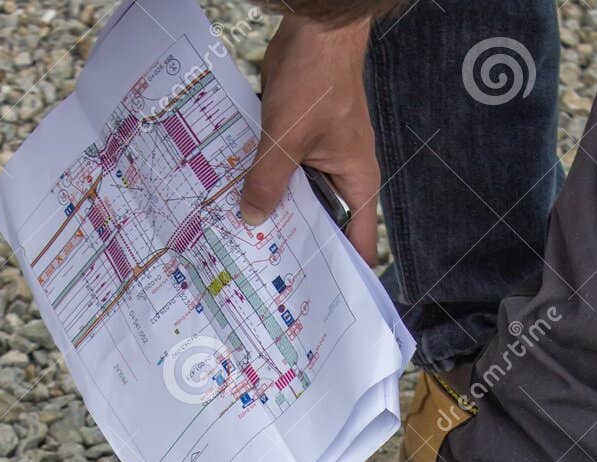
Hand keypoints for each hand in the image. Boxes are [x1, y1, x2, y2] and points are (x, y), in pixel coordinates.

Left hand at [239, 16, 379, 262]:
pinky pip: (282, 173)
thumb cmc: (318, 77)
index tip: (321, 299)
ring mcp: (320, 159)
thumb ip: (268, 180)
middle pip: (321, 223)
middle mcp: (342, 175)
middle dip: (296, 245)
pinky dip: (264, 184)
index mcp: (356, 182)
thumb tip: (251, 218)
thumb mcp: (286, 136)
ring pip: (297, 198)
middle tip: (269, 278)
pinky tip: (238, 201)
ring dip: (275, 213)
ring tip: (248, 246)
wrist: (313, 28)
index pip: (358, 242)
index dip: (342, 272)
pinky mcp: (299, 143)